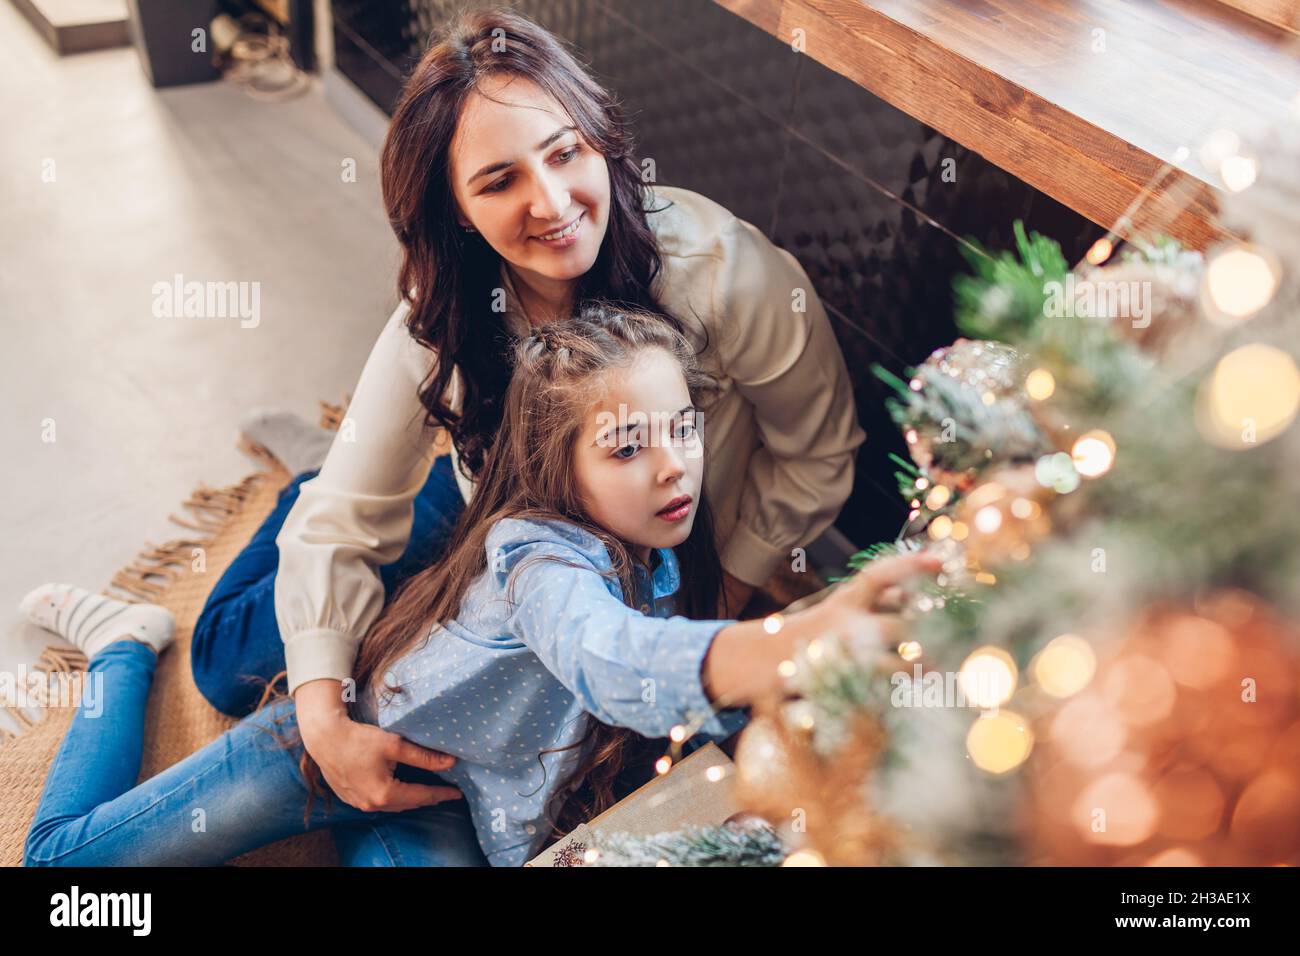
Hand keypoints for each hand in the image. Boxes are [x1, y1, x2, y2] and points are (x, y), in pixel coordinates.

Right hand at [295, 679, 462, 812]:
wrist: (324, 738)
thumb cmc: (358, 739)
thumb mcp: (394, 745)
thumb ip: (423, 756)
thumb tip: (450, 762)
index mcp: (384, 794)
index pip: (421, 796)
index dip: (441, 794)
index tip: (458, 793)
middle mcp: (371, 804)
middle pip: (408, 803)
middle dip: (428, 798)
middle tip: (445, 793)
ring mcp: (359, 803)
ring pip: (393, 805)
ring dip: (411, 799)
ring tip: (427, 792)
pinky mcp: (350, 797)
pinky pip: (378, 802)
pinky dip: (394, 797)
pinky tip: (400, 790)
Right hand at [702, 552, 940, 705]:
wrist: (766, 663)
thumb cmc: (817, 630)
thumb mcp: (841, 606)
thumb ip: (877, 599)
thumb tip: (916, 594)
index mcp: (844, 603)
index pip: (878, 576)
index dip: (910, 566)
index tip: (939, 562)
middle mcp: (844, 628)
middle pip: (899, 626)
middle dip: (927, 632)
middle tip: (950, 633)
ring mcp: (845, 659)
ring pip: (898, 666)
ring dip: (920, 667)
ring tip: (935, 666)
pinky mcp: (845, 687)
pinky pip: (885, 692)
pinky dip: (902, 690)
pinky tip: (910, 688)